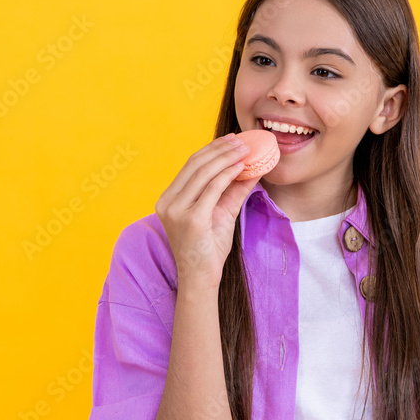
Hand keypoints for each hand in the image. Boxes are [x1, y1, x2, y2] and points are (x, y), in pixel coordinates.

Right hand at [155, 135, 260, 290]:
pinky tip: (242, 167)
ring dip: (227, 158)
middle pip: (195, 164)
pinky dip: (228, 174)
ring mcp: (176, 210)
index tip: (232, 140)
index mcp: (168, 199)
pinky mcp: (190, 219)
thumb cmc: (208, 249)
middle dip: (221, 149)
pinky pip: (212, 188)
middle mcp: (167, 202)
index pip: (190, 165)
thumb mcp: (221, 213)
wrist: (200, 279)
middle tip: (243, 141)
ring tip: (246, 150)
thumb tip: (252, 168)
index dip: (212, 149)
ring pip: (203, 173)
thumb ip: (233, 191)